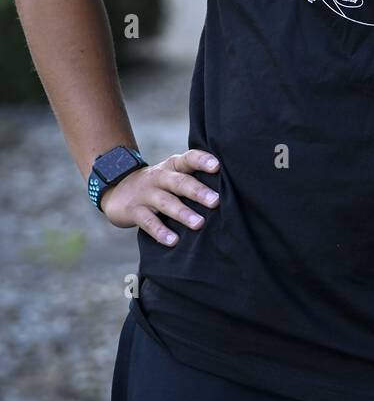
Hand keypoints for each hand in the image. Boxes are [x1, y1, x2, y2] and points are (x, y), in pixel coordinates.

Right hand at [99, 149, 219, 245]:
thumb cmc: (158, 184)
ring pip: (166, 202)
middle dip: (198, 191)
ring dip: (183, 213)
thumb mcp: (172, 175)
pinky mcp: (134, 211)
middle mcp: (160, 177)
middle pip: (179, 182)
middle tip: (215, 201)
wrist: (116, 189)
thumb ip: (193, 179)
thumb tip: (230, 192)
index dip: (202, 161)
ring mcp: (146, 194)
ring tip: (199, 223)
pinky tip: (173, 241)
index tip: (217, 166)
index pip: (188, 159)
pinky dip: (161, 232)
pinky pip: (148, 222)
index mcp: (172, 166)